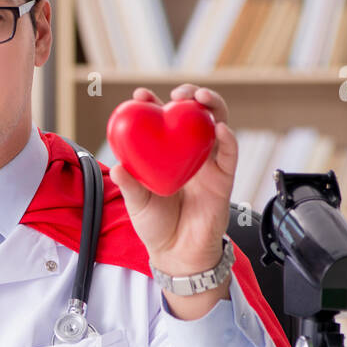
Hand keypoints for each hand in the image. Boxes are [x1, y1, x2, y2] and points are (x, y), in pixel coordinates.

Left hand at [108, 85, 236, 318]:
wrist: (178, 254)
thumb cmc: (157, 226)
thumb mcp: (137, 204)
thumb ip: (130, 186)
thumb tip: (117, 168)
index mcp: (166, 154)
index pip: (161, 121)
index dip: (152, 104)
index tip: (140, 95)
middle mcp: (188, 153)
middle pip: (194, 115)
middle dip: (190, 96)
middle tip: (180, 93)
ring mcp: (208, 164)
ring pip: (215, 126)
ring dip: (212, 107)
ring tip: (201, 99)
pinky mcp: (224, 178)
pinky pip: (229, 155)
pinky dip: (227, 139)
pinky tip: (219, 129)